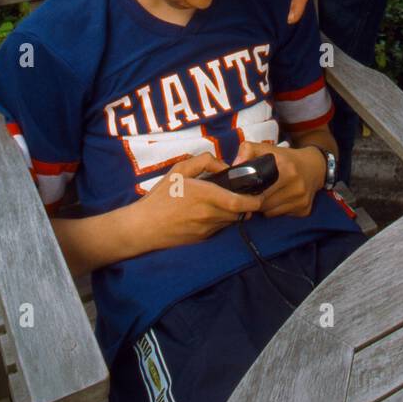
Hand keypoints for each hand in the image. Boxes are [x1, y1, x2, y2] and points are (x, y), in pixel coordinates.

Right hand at [138, 152, 264, 251]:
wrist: (143, 227)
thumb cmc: (160, 196)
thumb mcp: (179, 170)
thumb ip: (205, 161)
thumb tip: (225, 166)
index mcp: (205, 195)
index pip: (239, 203)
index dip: (255, 201)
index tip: (259, 194)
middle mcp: (209, 214)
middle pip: (240, 213)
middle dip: (248, 206)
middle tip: (247, 195)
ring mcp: (207, 229)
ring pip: (231, 221)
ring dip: (235, 214)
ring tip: (229, 202)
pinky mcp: (202, 239)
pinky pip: (220, 229)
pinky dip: (222, 221)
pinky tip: (212, 213)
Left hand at [232, 139, 324, 217]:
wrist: (314, 167)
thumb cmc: (285, 158)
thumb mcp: (267, 148)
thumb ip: (247, 151)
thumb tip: (234, 165)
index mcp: (285, 168)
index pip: (258, 190)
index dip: (247, 191)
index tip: (242, 190)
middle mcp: (296, 185)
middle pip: (263, 204)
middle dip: (254, 200)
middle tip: (252, 193)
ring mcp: (301, 199)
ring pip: (270, 213)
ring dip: (264, 207)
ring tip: (266, 195)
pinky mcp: (305, 210)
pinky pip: (281, 215)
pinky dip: (276, 210)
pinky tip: (278, 200)